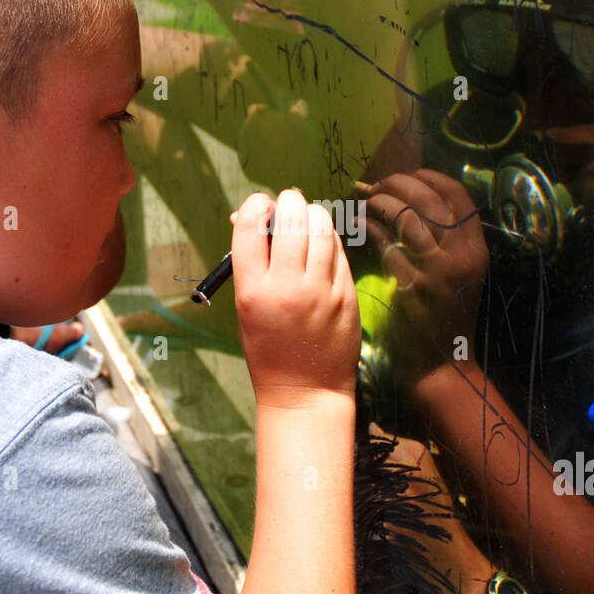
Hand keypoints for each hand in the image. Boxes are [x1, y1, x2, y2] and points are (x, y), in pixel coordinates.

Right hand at [232, 189, 360, 409]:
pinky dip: (329, 237)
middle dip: (288, 201)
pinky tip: (322, 240)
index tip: (259, 205)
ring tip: (307, 216)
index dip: (255, 205)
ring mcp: (321, 291)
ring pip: (321, 227)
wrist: (305, 391)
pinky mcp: (346, 295)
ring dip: (312, 213)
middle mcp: (287, 287)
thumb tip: (249, 216)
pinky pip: (338, 251)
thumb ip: (250, 263)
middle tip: (288, 201)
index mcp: (252, 291)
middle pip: (291, 219)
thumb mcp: (247, 307)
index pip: (252, 228)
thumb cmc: (268, 348)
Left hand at [362, 169, 488, 383]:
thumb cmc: (444, 316)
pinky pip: (387, 244)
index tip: (407, 176)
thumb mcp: (460, 273)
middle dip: (398, 184)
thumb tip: (414, 197)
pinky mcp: (412, 287)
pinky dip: (369, 229)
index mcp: (476, 248)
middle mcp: (462, 256)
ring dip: (381, 203)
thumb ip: (447, 240)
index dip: (429, 177)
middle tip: (376, 187)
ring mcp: (438, 272)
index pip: (457, 194)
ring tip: (367, 204)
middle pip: (429, 198)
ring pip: (407, 216)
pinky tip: (358, 227)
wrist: (440, 364)